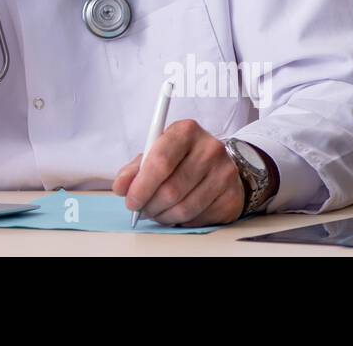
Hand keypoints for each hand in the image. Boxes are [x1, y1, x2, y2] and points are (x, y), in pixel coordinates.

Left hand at [111, 119, 244, 225]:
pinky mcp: (231, 196)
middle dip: (149, 205)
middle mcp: (210, 149)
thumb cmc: (182, 157)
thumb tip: (121, 187)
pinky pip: (198, 218)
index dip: (141, 186)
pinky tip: (177, 212)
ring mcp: (225, 173)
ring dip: (163, 216)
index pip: (160, 162)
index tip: (130, 200)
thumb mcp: (157, 152)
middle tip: (141, 209)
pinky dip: (181, 221)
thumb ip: (136, 168)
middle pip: (171, 189)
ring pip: (184, 208)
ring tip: (156, 212)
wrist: (220, 164)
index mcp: (186, 131)